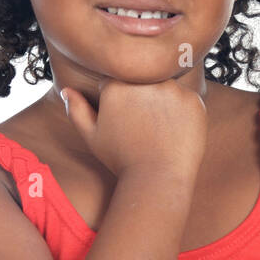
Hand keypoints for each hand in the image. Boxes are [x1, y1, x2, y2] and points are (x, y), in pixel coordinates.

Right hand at [61, 78, 207, 177]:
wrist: (158, 179)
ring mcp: (172, 88)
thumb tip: (66, 90)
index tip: (124, 122)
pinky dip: (182, 112)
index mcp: (115, 85)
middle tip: (143, 128)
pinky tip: (175, 132)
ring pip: (164, 87)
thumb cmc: (122, 160)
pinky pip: (186, 98)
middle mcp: (144, 80)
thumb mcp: (92, 137)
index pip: (116, 82)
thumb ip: (77, 110)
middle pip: (141, 80)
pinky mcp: (193, 99)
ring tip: (159, 131)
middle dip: (141, 98)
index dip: (118, 103)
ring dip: (162, 102)